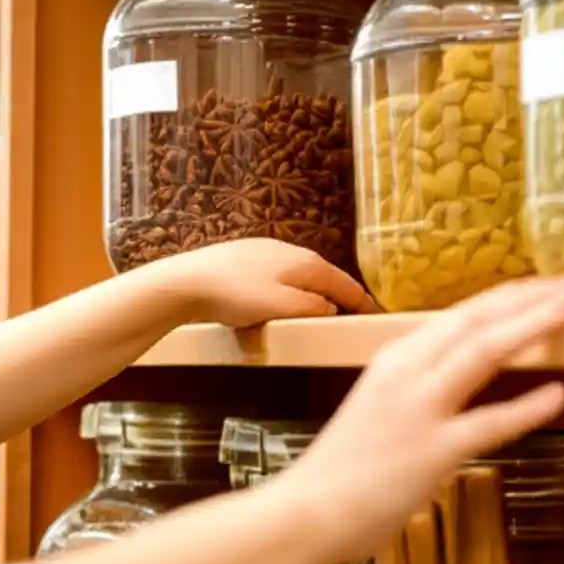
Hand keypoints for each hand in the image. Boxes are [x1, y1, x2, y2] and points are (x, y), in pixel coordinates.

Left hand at [151, 239, 377, 326]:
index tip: (375, 312)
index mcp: (305, 263)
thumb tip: (330, 307)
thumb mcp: (282, 308)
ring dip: (314, 291)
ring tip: (320, 308)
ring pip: (300, 274)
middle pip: (324, 275)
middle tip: (352, 312)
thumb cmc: (236, 296)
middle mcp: (290, 251)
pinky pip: (279, 274)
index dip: (361, 300)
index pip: (344, 283)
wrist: (187, 281)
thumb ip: (313, 308)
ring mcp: (266, 251)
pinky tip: (282, 299)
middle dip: (339, 294)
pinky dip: (291, 288)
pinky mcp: (245, 256)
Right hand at [276, 276, 563, 560]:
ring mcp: (419, 409)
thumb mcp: (379, 408)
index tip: (544, 285)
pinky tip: (559, 394)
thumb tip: (455, 379)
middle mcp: (406, 372)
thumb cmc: (342, 470)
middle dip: (529, 299)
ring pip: (483, 352)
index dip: (508, 297)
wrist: (305, 513)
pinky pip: (488, 423)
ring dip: (531, 327)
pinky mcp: (433, 452)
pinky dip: (526, 407)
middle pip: (476, 321)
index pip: (461, 315)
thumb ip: (416, 389)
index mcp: (395, 359)